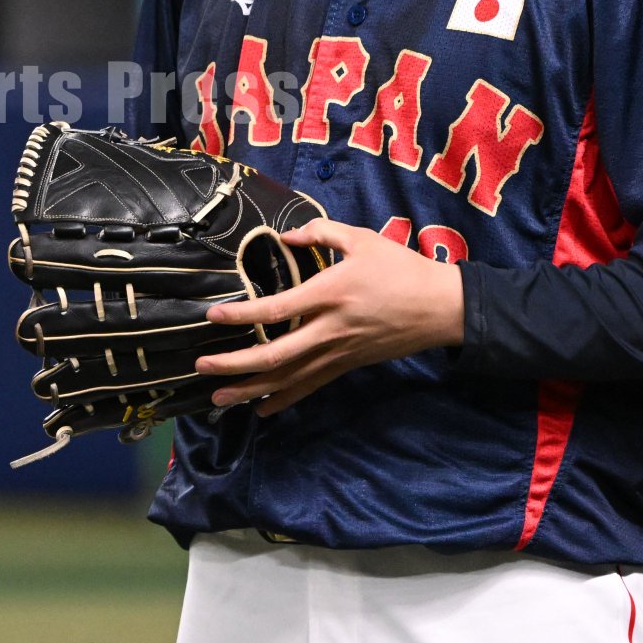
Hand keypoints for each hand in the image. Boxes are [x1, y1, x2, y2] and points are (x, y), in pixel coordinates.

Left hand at [197, 217, 464, 414]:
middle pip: (275, 355)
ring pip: (288, 378)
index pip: (277, 310)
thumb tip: (285, 236)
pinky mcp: (347, 365)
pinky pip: (310, 386)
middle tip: (201, 367)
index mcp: (329, 294)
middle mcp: (329, 329)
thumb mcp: (362, 239)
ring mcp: (338, 352)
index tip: (212, 316)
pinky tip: (260, 410)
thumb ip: (321, 233)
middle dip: (234, 364)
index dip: (242, 315)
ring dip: (251, 390)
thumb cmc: (401, 269)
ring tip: (216, 400)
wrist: (441, 308)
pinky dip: (283, 399)